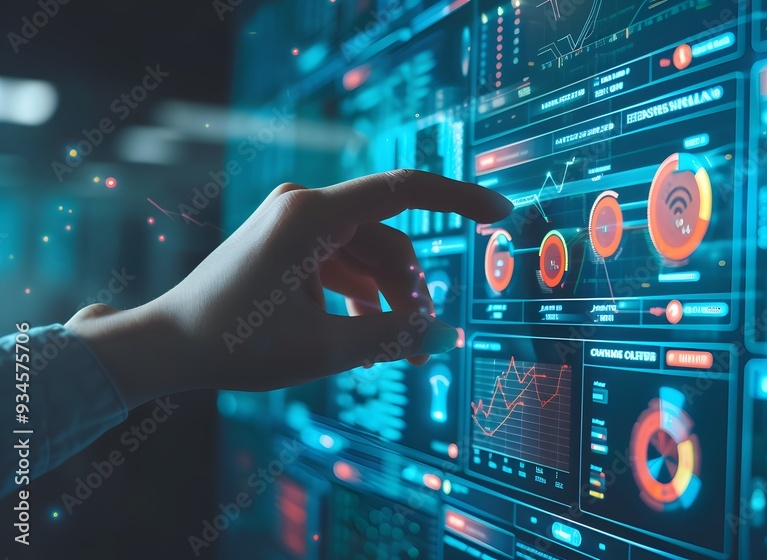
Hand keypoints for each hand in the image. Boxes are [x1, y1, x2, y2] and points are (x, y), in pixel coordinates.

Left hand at [65, 171, 511, 408]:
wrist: (167, 346)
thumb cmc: (237, 345)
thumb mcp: (325, 349)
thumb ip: (392, 339)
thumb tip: (444, 336)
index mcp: (313, 217)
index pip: (405, 191)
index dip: (459, 199)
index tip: (499, 212)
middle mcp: (304, 207)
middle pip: (388, 242)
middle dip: (410, 293)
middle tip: (419, 349)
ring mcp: (294, 222)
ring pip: (368, 256)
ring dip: (385, 301)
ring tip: (389, 354)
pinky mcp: (288, 241)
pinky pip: (343, 263)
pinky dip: (358, 296)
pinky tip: (359, 336)